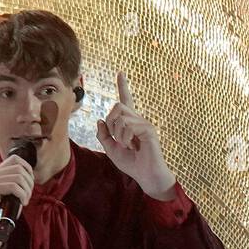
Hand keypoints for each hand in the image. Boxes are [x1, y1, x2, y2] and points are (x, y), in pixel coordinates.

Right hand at [0, 154, 33, 245]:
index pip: (15, 159)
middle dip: (29, 182)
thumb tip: (30, 174)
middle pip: (19, 168)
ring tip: (25, 199)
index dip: (28, 168)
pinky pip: (14, 186)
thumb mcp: (10, 193)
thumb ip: (16, 181)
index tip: (30, 182)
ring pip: (18, 177)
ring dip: (27, 190)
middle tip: (28, 195)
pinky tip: (22, 203)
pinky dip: (22, 195)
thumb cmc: (3, 211)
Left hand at [95, 71, 176, 198]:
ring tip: (127, 145)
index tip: (120, 73)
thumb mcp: (111, 149)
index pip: (125, 101)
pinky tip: (132, 146)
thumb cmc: (131, 163)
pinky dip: (124, 138)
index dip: (123, 86)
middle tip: (117, 139)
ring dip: (117, 134)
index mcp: (129, 123)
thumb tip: (99, 120)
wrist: (145, 175)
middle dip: (110, 123)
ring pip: (121, 117)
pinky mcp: (148, 129)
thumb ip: (104, 135)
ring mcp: (144, 123)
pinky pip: (128, 126)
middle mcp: (137, 120)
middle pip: (117, 107)